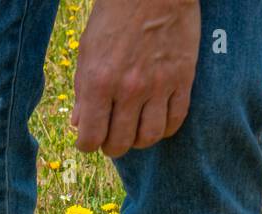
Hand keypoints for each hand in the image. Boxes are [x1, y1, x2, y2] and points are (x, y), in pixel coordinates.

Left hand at [71, 0, 200, 157]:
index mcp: (99, 82)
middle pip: (119, 143)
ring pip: (148, 138)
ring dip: (138, 141)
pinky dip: (164, 129)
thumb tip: (78, 124)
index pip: (90, 138)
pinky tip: (155, 121)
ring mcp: (158, 85)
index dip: (87, 144)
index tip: (89, 139)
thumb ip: (83, 91)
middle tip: (111, 138)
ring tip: (133, 131)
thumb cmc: (114, 18)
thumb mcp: (87, 52)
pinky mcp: (183, 79)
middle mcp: (128, 89)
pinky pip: (175, 120)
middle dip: (111, 146)